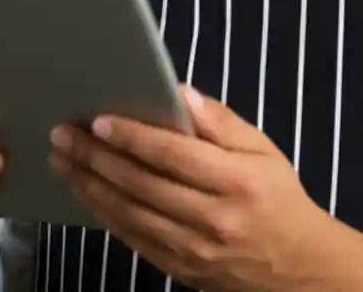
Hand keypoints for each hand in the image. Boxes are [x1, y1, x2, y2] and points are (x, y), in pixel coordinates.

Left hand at [48, 86, 334, 290]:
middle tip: (63, 134)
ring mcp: (193, 249)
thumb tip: (181, 93)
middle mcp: (213, 218)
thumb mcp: (264, 151)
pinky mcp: (179, 269)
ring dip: (90, 185)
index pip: (174, 155)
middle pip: (143, 184)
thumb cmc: (279, 199)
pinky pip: (133, 238)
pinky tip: (86, 192)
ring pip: (129, 214)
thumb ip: (222, 123)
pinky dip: (104, 214)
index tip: (99, 121)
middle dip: (96, 157)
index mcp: (237, 181)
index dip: (133, 137)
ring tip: (63, 160)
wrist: (299, 269)